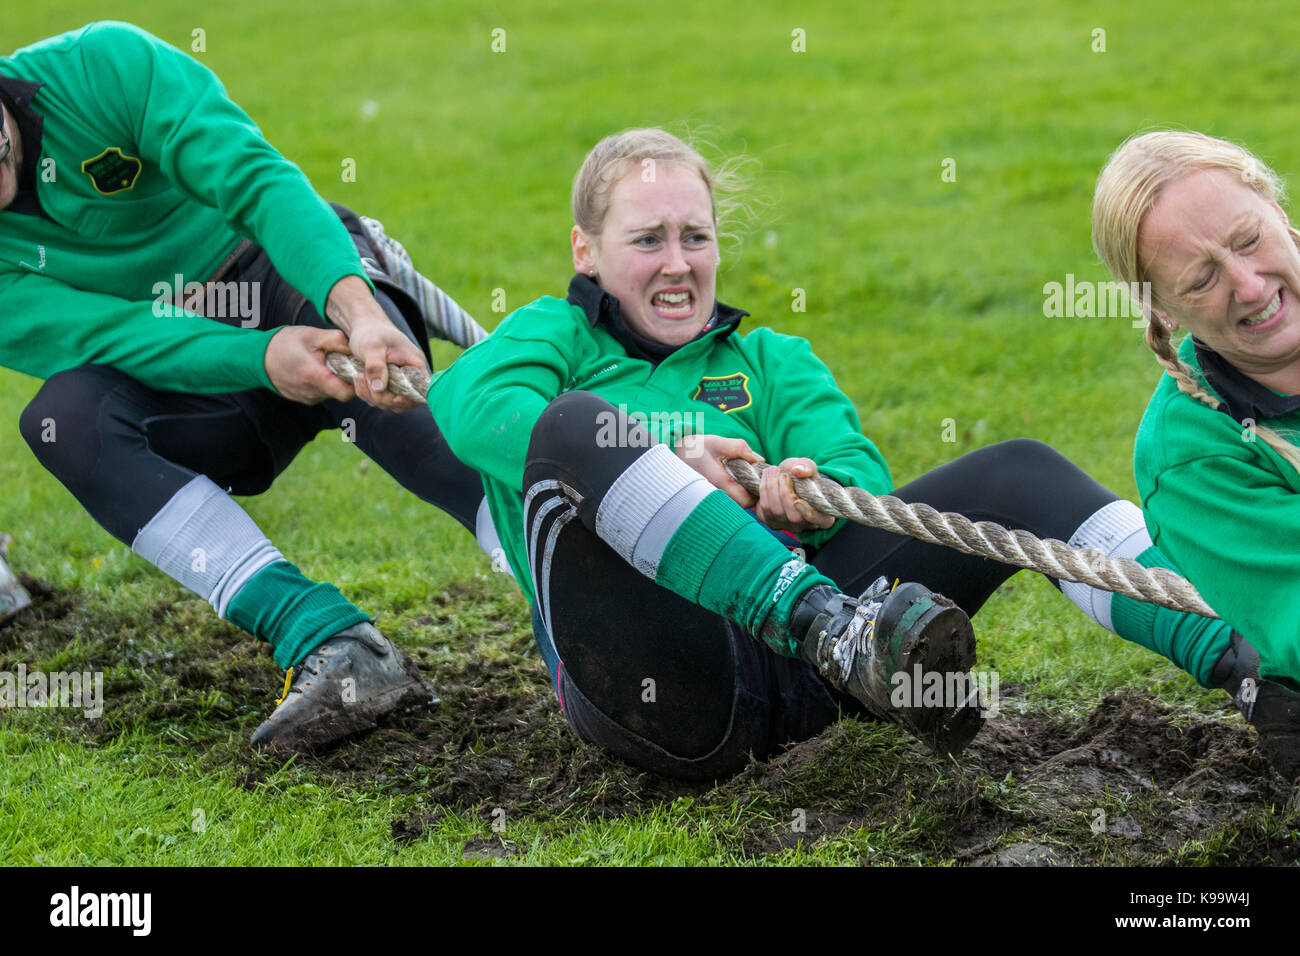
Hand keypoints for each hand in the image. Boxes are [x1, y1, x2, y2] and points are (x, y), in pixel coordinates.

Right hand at [264, 326, 355, 404]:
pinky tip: (317, 370)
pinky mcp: (304, 399)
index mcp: (314, 376)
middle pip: (341, 392)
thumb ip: (335, 340)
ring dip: (334, 380)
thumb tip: (353, 348)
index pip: (346, 392)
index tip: (356, 369)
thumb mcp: (311, 335)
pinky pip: (322, 394)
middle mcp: (312, 392)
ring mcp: (308, 398)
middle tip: (341, 362)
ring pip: (332, 393)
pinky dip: (324, 384)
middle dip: (345, 378)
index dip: (356, 383)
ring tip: (325, 364)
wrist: (259, 358)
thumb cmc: (286, 344)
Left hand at [325, 275, 426, 411]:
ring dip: (372, 397)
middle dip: (382, 398)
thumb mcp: (372, 346)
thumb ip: (375, 366)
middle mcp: (410, 376)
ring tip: (358, 378)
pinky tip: (358, 381)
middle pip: (404, 401)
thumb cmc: (371, 332)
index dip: (409, 398)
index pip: (421, 390)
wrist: (364, 328)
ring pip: (391, 403)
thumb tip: (379, 388)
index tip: (393, 397)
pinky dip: (368, 395)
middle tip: (363, 381)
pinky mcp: (388, 386)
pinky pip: (381, 399)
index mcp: (415, 365)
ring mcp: (399, 382)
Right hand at [673, 434, 760, 507]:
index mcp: (719, 482)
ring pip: (734, 504)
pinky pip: (726, 501)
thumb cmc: (692, 447)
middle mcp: (714, 495)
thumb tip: (759, 459)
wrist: (671, 453)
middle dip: (750, 493)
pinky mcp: (707, 498)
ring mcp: (710, 498)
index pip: (747, 501)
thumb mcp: (716, 442)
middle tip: (750, 477)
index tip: (756, 478)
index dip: (756, 492)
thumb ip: (739, 448)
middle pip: (742, 505)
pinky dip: (732, 493)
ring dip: (741, 493)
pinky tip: (729, 479)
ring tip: (739, 477)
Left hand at [755, 458, 834, 533]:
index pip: (821, 521)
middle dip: (785, 493)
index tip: (798, 501)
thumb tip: (797, 470)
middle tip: (783, 475)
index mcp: (823, 515)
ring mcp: (787, 525)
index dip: (810, 514)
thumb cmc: (803, 476)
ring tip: (773, 471)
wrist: (787, 479)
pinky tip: (766, 478)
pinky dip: (763, 491)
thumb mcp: (809, 468)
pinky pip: (763, 510)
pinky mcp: (770, 521)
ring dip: (772, 488)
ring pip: (776, 512)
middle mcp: (805, 525)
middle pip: (794, 517)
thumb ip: (807, 468)